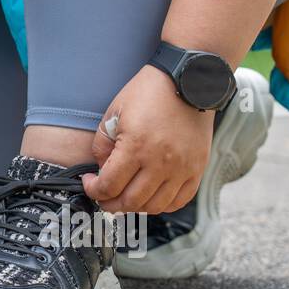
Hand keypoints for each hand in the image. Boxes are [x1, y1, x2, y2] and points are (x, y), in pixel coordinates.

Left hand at [85, 64, 215, 213]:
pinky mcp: (198, 169)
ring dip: (135, 207)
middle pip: (131, 202)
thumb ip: (102, 145)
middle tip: (103, 197)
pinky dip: (162, 205)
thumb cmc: (147, 93)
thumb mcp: (114, 112)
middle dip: (110, 204)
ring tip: (125, 197)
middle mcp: (161, 162)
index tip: (90, 183)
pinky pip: (179, 200)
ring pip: (155, 206)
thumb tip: (101, 171)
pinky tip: (150, 196)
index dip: (94, 191)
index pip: (109, 186)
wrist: (187, 81)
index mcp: (136, 147)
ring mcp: (182, 168)